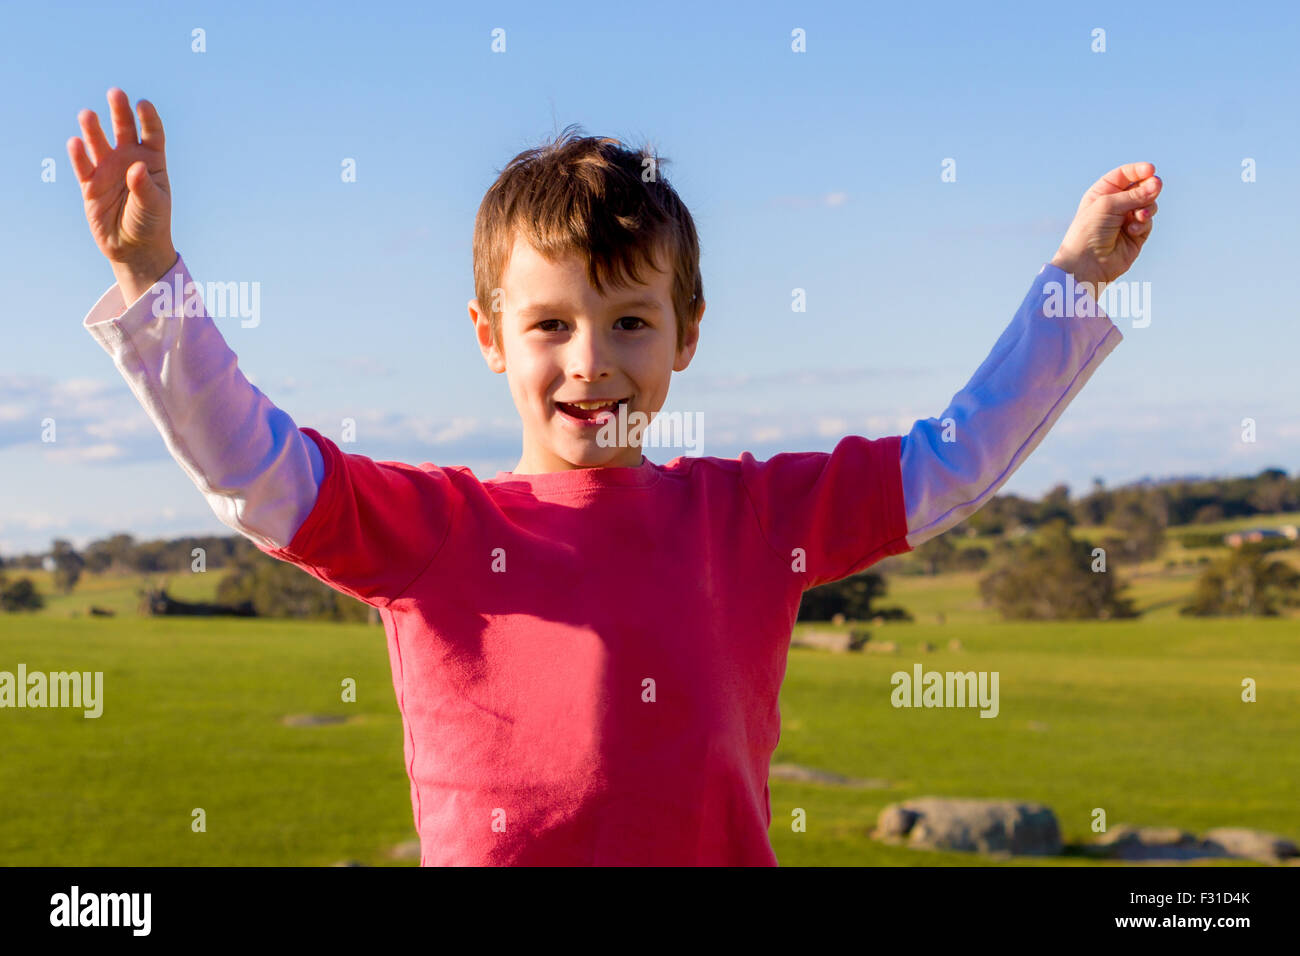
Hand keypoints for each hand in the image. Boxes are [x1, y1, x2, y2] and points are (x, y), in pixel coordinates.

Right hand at [67, 88, 176, 299]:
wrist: (133, 248)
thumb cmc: (150, 224)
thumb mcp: (153, 207)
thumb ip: (145, 187)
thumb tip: (135, 167)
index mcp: (152, 162)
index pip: (152, 134)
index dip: (148, 118)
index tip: (143, 104)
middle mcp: (129, 160)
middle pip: (124, 130)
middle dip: (120, 111)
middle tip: (115, 93)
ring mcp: (108, 170)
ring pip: (98, 142)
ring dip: (92, 128)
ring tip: (87, 114)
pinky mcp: (90, 184)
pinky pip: (82, 165)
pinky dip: (78, 154)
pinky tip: (75, 142)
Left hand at [1050, 162, 1160, 293]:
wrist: (1087, 263)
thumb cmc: (1089, 232)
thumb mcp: (1108, 205)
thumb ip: (1134, 195)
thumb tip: (1157, 184)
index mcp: (1103, 194)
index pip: (1124, 175)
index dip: (1138, 171)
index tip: (1151, 169)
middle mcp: (1115, 205)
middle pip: (1141, 188)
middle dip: (1149, 187)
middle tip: (1155, 188)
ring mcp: (1127, 220)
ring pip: (1149, 204)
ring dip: (1147, 207)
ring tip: (1139, 216)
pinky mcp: (1136, 235)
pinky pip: (1148, 222)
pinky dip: (1143, 224)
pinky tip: (1133, 230)